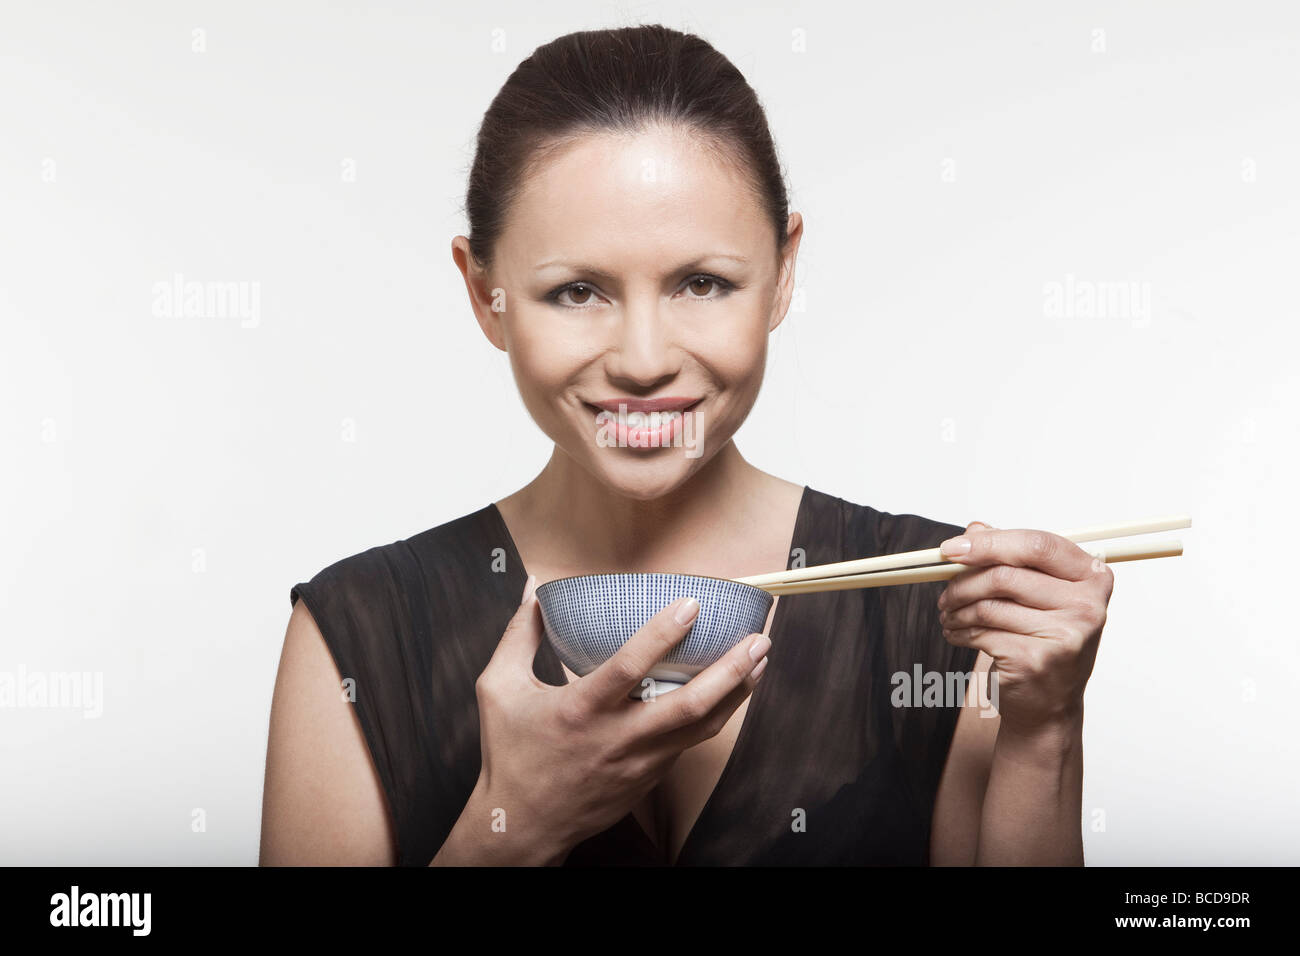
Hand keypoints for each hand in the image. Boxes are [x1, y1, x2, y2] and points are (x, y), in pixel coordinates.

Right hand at [460, 575, 768, 862]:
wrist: (522, 826)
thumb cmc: (510, 753)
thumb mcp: (499, 688)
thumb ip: (519, 634)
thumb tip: (533, 588)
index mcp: (579, 711)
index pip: (628, 668)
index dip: (662, 635)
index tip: (692, 604)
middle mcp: (616, 738)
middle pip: (689, 707)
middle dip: (731, 671)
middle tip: (758, 639)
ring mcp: (639, 763)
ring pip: (702, 729)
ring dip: (736, 692)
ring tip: (759, 659)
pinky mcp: (649, 779)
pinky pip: (690, 743)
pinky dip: (715, 715)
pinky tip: (730, 691)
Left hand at [935, 521, 1113, 736]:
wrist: (1050, 704)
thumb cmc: (1042, 639)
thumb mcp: (1036, 593)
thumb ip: (1010, 557)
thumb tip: (975, 528)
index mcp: (1093, 577)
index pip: (1038, 545)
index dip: (990, 543)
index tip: (951, 548)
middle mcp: (1087, 606)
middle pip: (1006, 575)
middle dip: (962, 582)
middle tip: (944, 592)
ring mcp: (1065, 635)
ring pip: (988, 606)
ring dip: (956, 610)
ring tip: (949, 615)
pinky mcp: (1036, 660)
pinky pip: (982, 633)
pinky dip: (959, 631)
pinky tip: (956, 634)